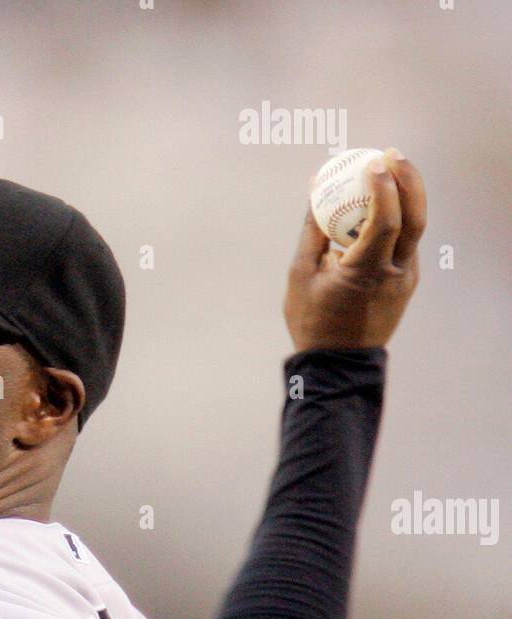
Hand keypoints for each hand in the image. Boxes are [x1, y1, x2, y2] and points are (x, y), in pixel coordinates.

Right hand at [284, 148, 426, 350]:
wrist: (336, 366)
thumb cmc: (311, 321)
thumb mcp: (301, 274)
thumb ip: (312, 228)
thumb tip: (316, 185)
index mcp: (365, 273)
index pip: (386, 221)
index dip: (384, 187)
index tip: (373, 162)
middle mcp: (393, 275)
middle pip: (415, 218)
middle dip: (408, 180)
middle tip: (392, 155)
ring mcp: (405, 280)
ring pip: (415, 229)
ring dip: (407, 196)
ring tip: (391, 171)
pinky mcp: (406, 283)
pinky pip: (406, 243)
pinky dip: (398, 219)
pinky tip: (383, 205)